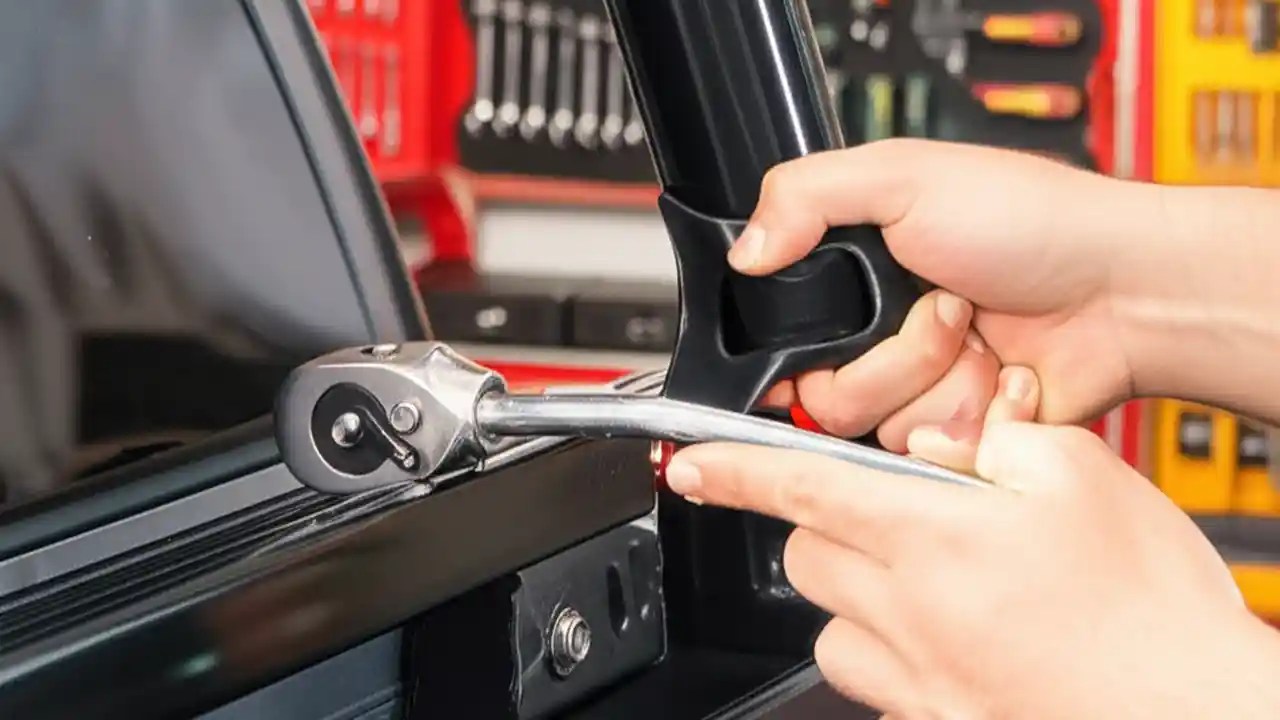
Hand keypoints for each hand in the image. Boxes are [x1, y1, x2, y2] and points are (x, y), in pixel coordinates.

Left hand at [663, 415, 1279, 717]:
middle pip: (807, 555)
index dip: (729, 467)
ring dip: (858, 597)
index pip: (797, 486)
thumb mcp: (1084, 476)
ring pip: (831, 627)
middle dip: (829, 526)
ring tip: (934, 586)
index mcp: (932, 536)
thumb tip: (940, 443)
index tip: (688, 464)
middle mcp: (907, 613)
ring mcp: (917, 681)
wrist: (1197, 716)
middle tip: (900, 519)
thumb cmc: (1152, 608)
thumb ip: (995, 442)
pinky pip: (875, 685)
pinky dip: (893, 656)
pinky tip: (959, 643)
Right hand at [741, 139, 1161, 463]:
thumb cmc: (1033, 221)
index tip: (816, 341)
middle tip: (945, 310)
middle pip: (823, 395)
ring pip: (880, 430)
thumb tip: (743, 250)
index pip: (779, 336)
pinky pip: (933, 453)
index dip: (789, 349)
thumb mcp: (904, 176)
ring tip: (983, 337)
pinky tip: (1007, 375)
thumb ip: (804, 195)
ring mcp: (920, 390)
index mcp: (851, 276)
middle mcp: (877, 338)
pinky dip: (978, 416)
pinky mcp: (958, 434)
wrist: (1124, 290)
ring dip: (941, 382)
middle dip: (893, 357)